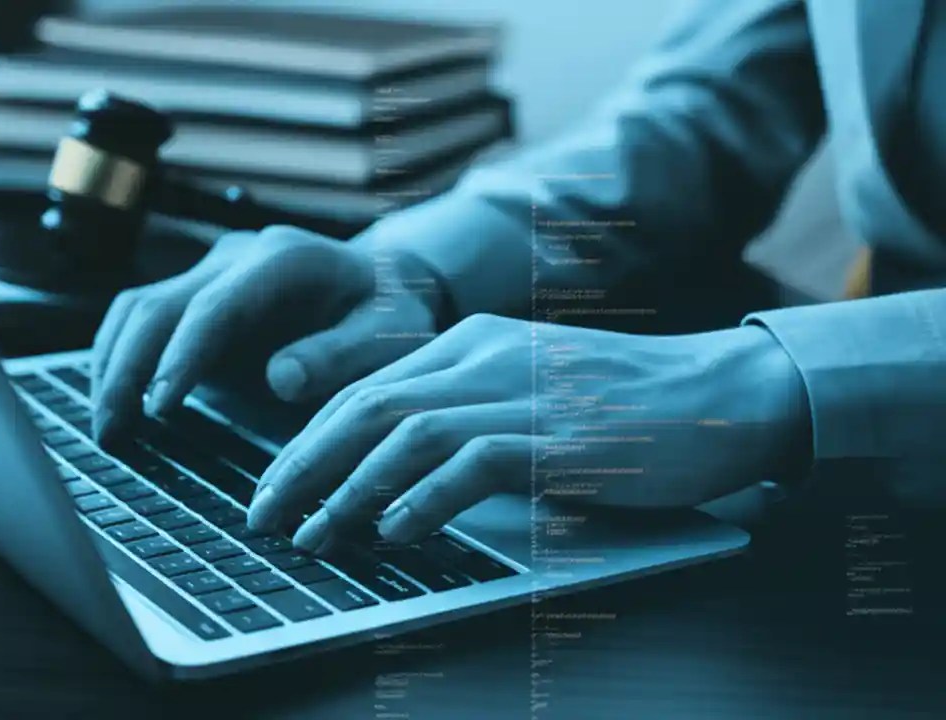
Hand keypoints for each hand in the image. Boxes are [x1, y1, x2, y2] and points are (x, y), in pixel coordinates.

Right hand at [89, 225, 445, 439]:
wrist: (389, 287)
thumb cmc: (394, 314)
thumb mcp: (390, 335)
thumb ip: (341, 354)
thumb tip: (280, 378)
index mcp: (284, 260)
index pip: (213, 306)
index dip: (180, 357)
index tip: (158, 407)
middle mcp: (237, 259)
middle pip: (157, 305)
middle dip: (126, 368)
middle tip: (114, 431)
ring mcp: (212, 276)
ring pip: (137, 310)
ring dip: (112, 366)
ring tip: (107, 429)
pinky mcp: (200, 302)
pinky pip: (143, 324)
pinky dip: (120, 362)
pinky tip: (117, 408)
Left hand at [246, 314, 809, 551]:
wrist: (719, 393)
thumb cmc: (619, 405)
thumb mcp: (523, 393)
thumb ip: (461, 418)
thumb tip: (387, 478)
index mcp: (467, 344)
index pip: (364, 389)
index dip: (307, 441)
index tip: (275, 486)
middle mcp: (481, 359)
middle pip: (364, 406)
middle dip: (301, 464)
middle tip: (264, 514)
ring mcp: (520, 394)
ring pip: (403, 433)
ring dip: (347, 488)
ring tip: (312, 534)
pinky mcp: (558, 435)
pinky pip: (471, 463)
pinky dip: (424, 499)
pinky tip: (393, 531)